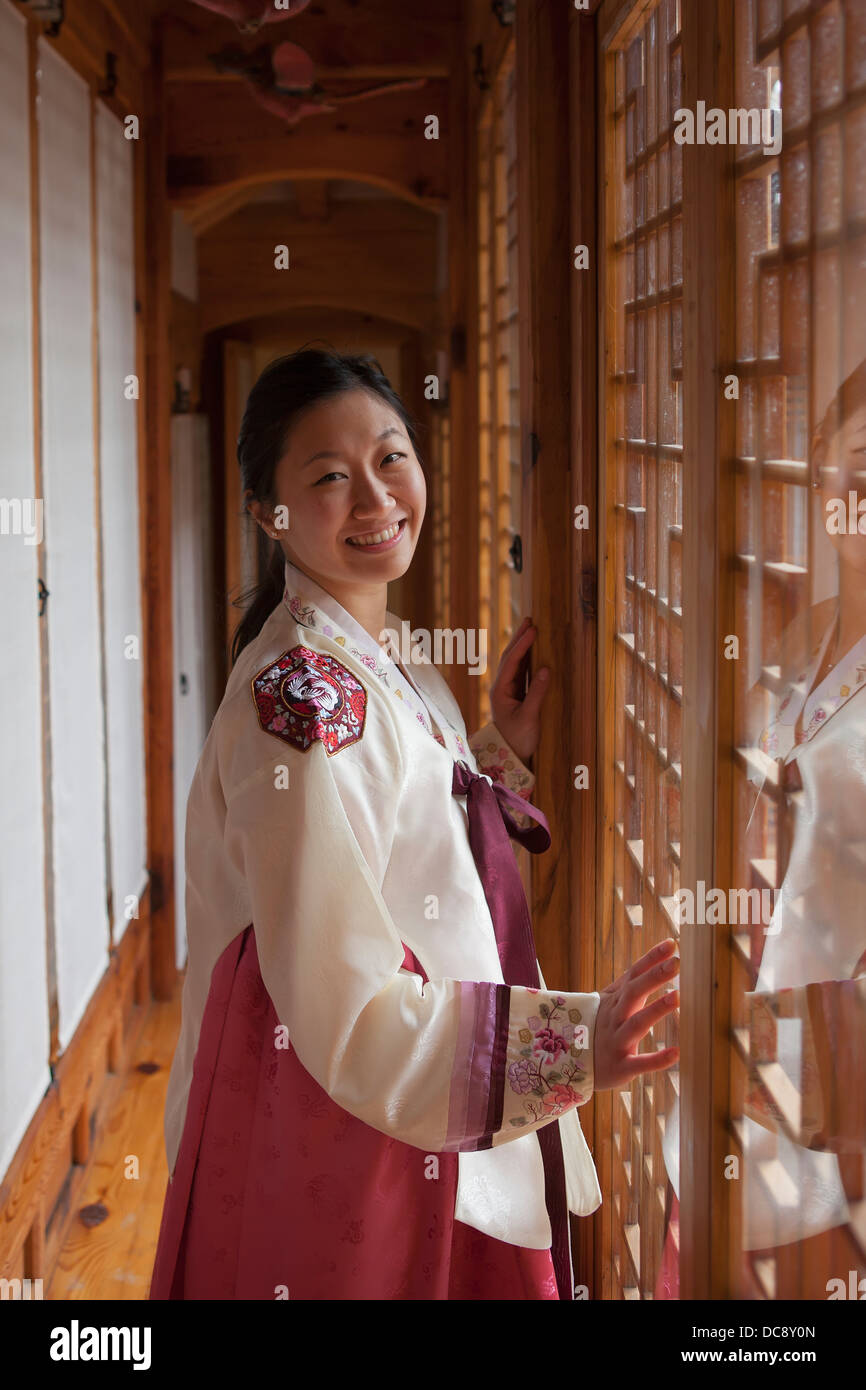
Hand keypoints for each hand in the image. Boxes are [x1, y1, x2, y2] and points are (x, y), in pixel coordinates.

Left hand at [489, 617, 549, 763]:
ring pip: (515, 663)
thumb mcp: (529, 717)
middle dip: (519, 639)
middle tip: (530, 620)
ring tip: (531, 629)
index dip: (522, 645)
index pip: (511, 662)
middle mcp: (502, 687)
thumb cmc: (518, 739)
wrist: (511, 756)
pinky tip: (534, 651)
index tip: (533, 630)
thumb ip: (536, 693)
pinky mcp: (516, 695)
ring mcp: (508, 691)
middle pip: (510, 658)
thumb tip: (545, 669)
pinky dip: (527, 659)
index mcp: (501, 690)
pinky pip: (521, 672)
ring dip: (522, 646)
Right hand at [593, 938, 679, 1090]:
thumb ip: (630, 983)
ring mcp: (617, 1041)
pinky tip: (676, 1053)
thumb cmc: (600, 1029)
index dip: (651, 958)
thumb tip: (658, 958)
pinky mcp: (621, 1067)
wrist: (571, 1066)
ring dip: (656, 1010)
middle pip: (633, 993)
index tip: (672, 944)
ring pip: (636, 1024)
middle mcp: (615, 1017)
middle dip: (654, 977)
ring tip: (677, 997)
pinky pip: (639, 1063)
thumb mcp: (609, 1003)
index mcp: (614, 1000)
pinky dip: (657, 1060)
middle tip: (676, 963)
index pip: (633, 974)